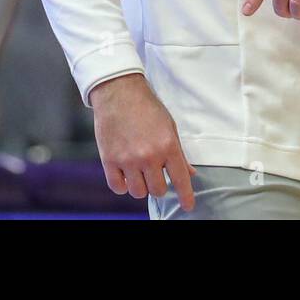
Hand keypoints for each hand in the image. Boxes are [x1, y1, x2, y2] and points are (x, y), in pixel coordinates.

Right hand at [91, 73, 196, 210]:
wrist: (119, 93)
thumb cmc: (147, 108)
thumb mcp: (169, 127)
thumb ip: (178, 153)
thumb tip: (190, 173)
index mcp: (167, 146)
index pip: (180, 179)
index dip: (186, 196)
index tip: (188, 206)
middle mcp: (148, 156)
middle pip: (157, 190)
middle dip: (159, 186)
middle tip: (155, 174)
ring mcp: (127, 160)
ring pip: (137, 192)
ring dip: (140, 185)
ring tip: (139, 171)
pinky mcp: (109, 160)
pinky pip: (117, 187)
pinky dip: (123, 185)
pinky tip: (126, 174)